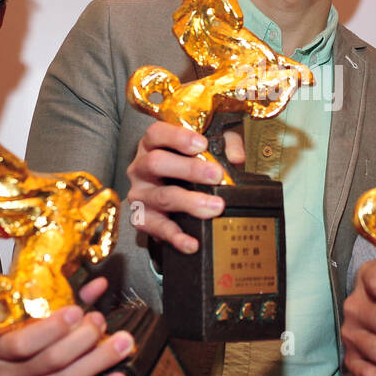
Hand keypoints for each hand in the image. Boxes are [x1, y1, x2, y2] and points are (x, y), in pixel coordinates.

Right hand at [0, 278, 132, 375]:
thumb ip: (58, 302)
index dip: (53, 328)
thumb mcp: (20, 322)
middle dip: (84, 339)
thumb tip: (98, 286)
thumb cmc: (11, 345)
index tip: (78, 311)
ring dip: (99, 362)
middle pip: (51, 361)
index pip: (22, 342)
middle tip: (102, 323)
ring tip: (123, 345)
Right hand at [125, 121, 244, 253]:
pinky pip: (156, 228)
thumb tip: (236, 157)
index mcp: (152, 145)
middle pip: (157, 163)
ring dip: (190, 202)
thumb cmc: (187, 168)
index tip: (202, 144)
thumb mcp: (206, 149)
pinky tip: (192, 242)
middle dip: (189, 169)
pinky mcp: (141, 219)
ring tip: (215, 207)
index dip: (178, 137)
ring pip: (161, 197)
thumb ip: (224, 145)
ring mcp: (139, 194)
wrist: (169, 201)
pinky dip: (176, 237)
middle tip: (216, 176)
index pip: (157, 134)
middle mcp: (140, 168)